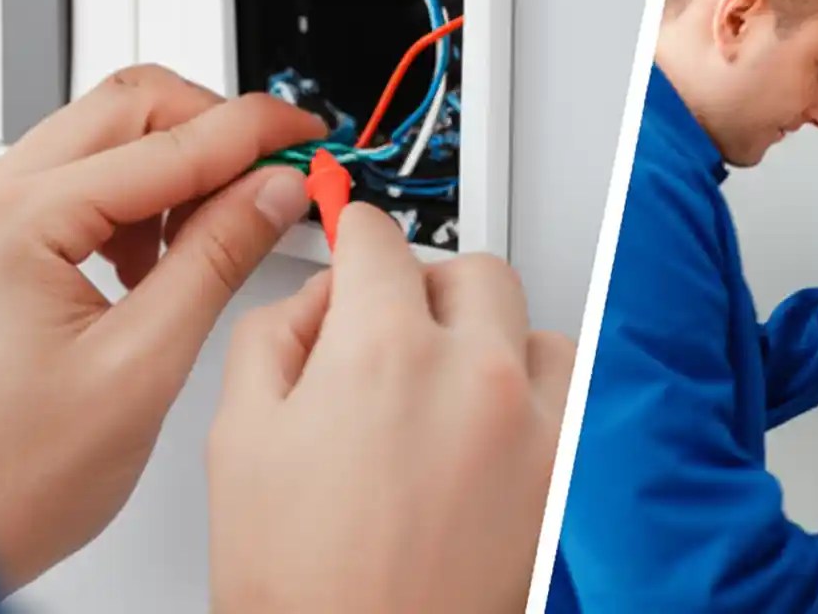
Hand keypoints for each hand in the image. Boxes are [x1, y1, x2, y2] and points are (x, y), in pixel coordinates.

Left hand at [0, 65, 322, 591]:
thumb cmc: (7, 477)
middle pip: (131, 106)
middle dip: (217, 128)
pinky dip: (139, 200)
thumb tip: (273, 194)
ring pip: (105, 139)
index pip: (173, 140)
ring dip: (179, 165)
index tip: (309, 137)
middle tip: (278, 170)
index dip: (258, 132)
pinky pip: (78, 184)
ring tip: (225, 228)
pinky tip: (166, 256)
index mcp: (19, 225)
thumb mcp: (143, 364)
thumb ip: (218, 259)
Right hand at [207, 204, 574, 613]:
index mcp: (384, 355)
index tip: (359, 248)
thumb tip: (321, 298)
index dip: (355, 239)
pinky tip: (498, 432)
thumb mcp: (240, 442)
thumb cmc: (303, 586)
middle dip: (428, 288)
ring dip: (492, 345)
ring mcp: (536, 428)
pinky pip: (577, 395)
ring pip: (532, 329)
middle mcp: (474, 378)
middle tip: (399, 331)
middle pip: (471, 270)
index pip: (380, 240)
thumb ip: (275, 336)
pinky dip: (541, 397)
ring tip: (450, 399)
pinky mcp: (572, 476)